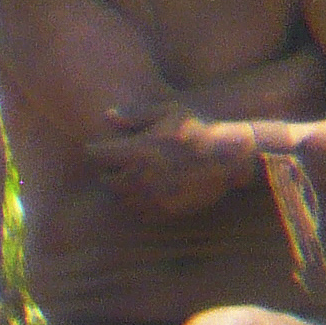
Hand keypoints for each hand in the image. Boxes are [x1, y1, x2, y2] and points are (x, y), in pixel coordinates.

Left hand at [85, 103, 257, 216]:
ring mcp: (154, 197)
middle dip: (107, 172)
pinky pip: (140, 213)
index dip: (96, 150)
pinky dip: (138, 204)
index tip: (101, 147)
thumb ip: (135, 115)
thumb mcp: (169, 111)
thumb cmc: (200, 128)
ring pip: (121, 200)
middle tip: (115, 164)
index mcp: (138, 151)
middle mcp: (141, 177)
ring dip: (121, 190)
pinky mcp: (167, 211)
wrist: (230, 157)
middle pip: (105, 181)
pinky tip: (147, 192)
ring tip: (132, 178)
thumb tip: (107, 116)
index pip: (96, 155)